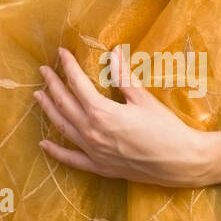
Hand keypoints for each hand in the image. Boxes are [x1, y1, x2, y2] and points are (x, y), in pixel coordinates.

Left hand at [35, 46, 210, 186]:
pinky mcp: (100, 167)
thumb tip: (113, 53)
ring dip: (49, 110)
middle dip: (53, 85)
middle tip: (43, 70)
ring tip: (39, 96)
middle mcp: (91, 132)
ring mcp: (93, 152)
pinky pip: (72, 159)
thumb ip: (123, 77)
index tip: (61, 53)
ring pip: (63, 127)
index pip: (77, 84)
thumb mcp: (143, 99)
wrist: (181, 162)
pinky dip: (56, 151)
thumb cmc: (165, 128)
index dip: (68, 67)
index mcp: (101, 112)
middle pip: (65, 104)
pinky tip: (44, 144)